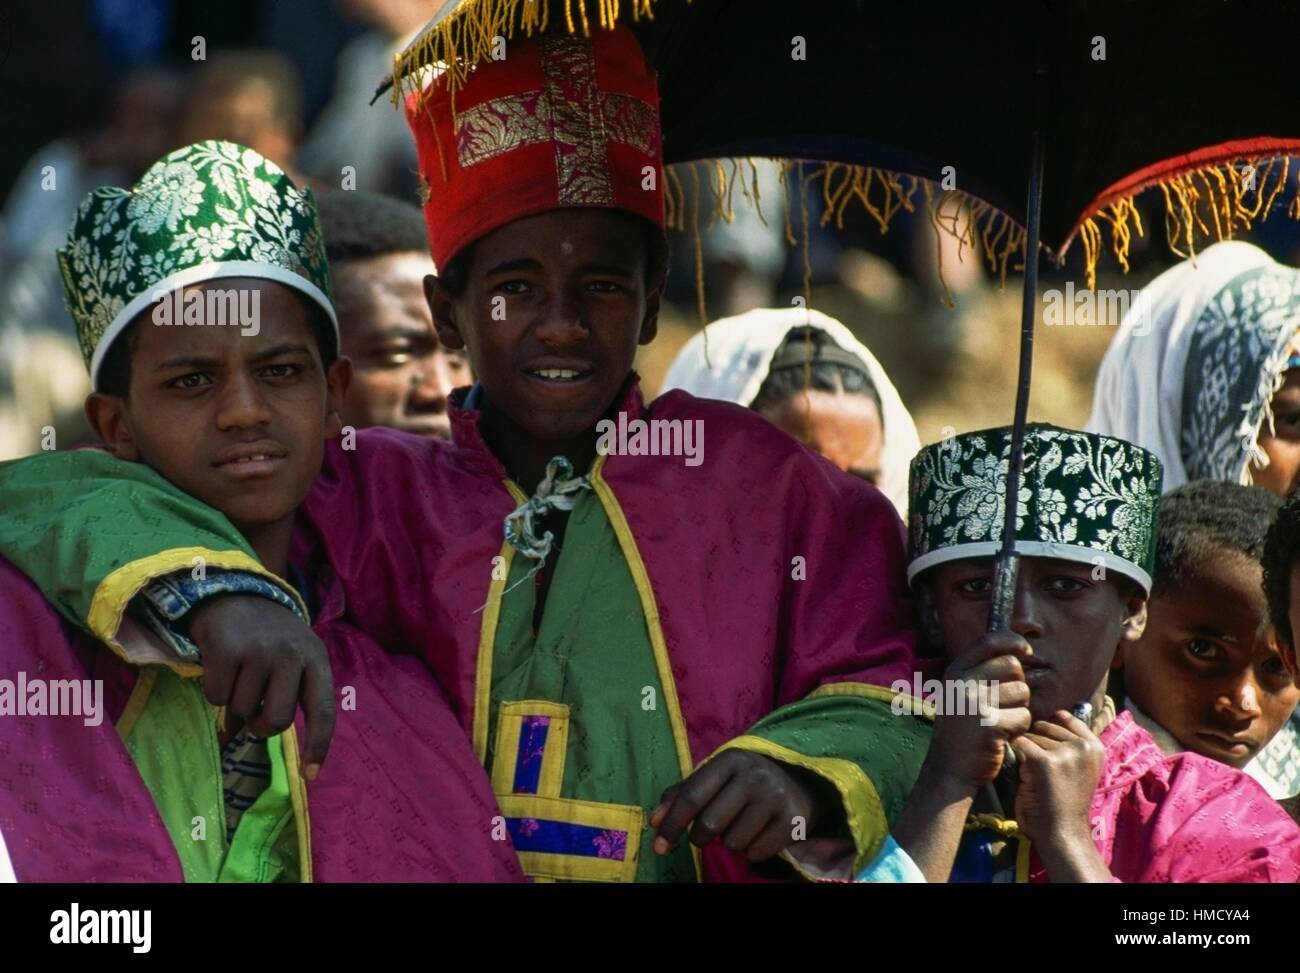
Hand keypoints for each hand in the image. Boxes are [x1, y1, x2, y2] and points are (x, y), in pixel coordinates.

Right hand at [188, 594, 335, 777]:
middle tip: (256, 713)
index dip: (319, 745)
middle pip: (278, 721)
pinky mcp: (226, 649)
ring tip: (241, 673)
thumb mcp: (295, 656)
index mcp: (315, 659)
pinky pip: (217, 697)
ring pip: (244, 710)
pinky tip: (222, 666)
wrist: (235, 592)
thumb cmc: (270, 638)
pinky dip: (215, 691)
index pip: (323, 710)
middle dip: (262, 726)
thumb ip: (293, 693)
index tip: (310, 775)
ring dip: (237, 702)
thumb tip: (267, 741)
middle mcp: (291, 654)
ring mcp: (259, 651)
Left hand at [649, 750, 817, 861]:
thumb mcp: (714, 777)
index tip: (660, 846)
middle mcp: (754, 775)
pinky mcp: (793, 820)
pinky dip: (751, 850)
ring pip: (733, 842)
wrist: (797, 779)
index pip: (692, 795)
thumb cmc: (742, 780)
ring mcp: (776, 797)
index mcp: (730, 760)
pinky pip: (756, 853)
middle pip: (710, 824)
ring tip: (740, 826)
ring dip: (730, 842)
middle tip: (705, 835)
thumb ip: (681, 795)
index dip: (672, 824)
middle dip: (700, 838)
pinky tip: (758, 833)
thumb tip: (655, 822)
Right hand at [926, 631, 1032, 790]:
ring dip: (1020, 708)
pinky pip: (1024, 716)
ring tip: (1001, 721)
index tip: (1025, 649)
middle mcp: (962, 682)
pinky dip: (1019, 728)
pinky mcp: (990, 725)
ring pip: (1023, 692)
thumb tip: (1020, 648)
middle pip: (1013, 665)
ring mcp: (974, 703)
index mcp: (955, 671)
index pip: (989, 640)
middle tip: (1005, 704)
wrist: (949, 768)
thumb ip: (982, 670)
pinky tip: (1002, 736)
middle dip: (1018, 684)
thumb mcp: (962, 693)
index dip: (1013, 641)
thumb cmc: (963, 728)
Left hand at [1010, 710, 1104, 850]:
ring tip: (1037, 779)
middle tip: (1043, 772)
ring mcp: (1065, 753)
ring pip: (1029, 737)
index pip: (1063, 717)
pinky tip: (1025, 777)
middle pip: (1043, 726)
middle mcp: (1083, 746)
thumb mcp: (1078, 767)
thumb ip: (1069, 742)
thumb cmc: (1065, 801)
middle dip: (1035, 745)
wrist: (1062, 833)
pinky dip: (1016, 759)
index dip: (1047, 729)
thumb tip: (1049, 714)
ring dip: (1026, 755)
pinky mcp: (1045, 762)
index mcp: (1095, 746)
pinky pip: (1019, 745)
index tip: (1044, 747)